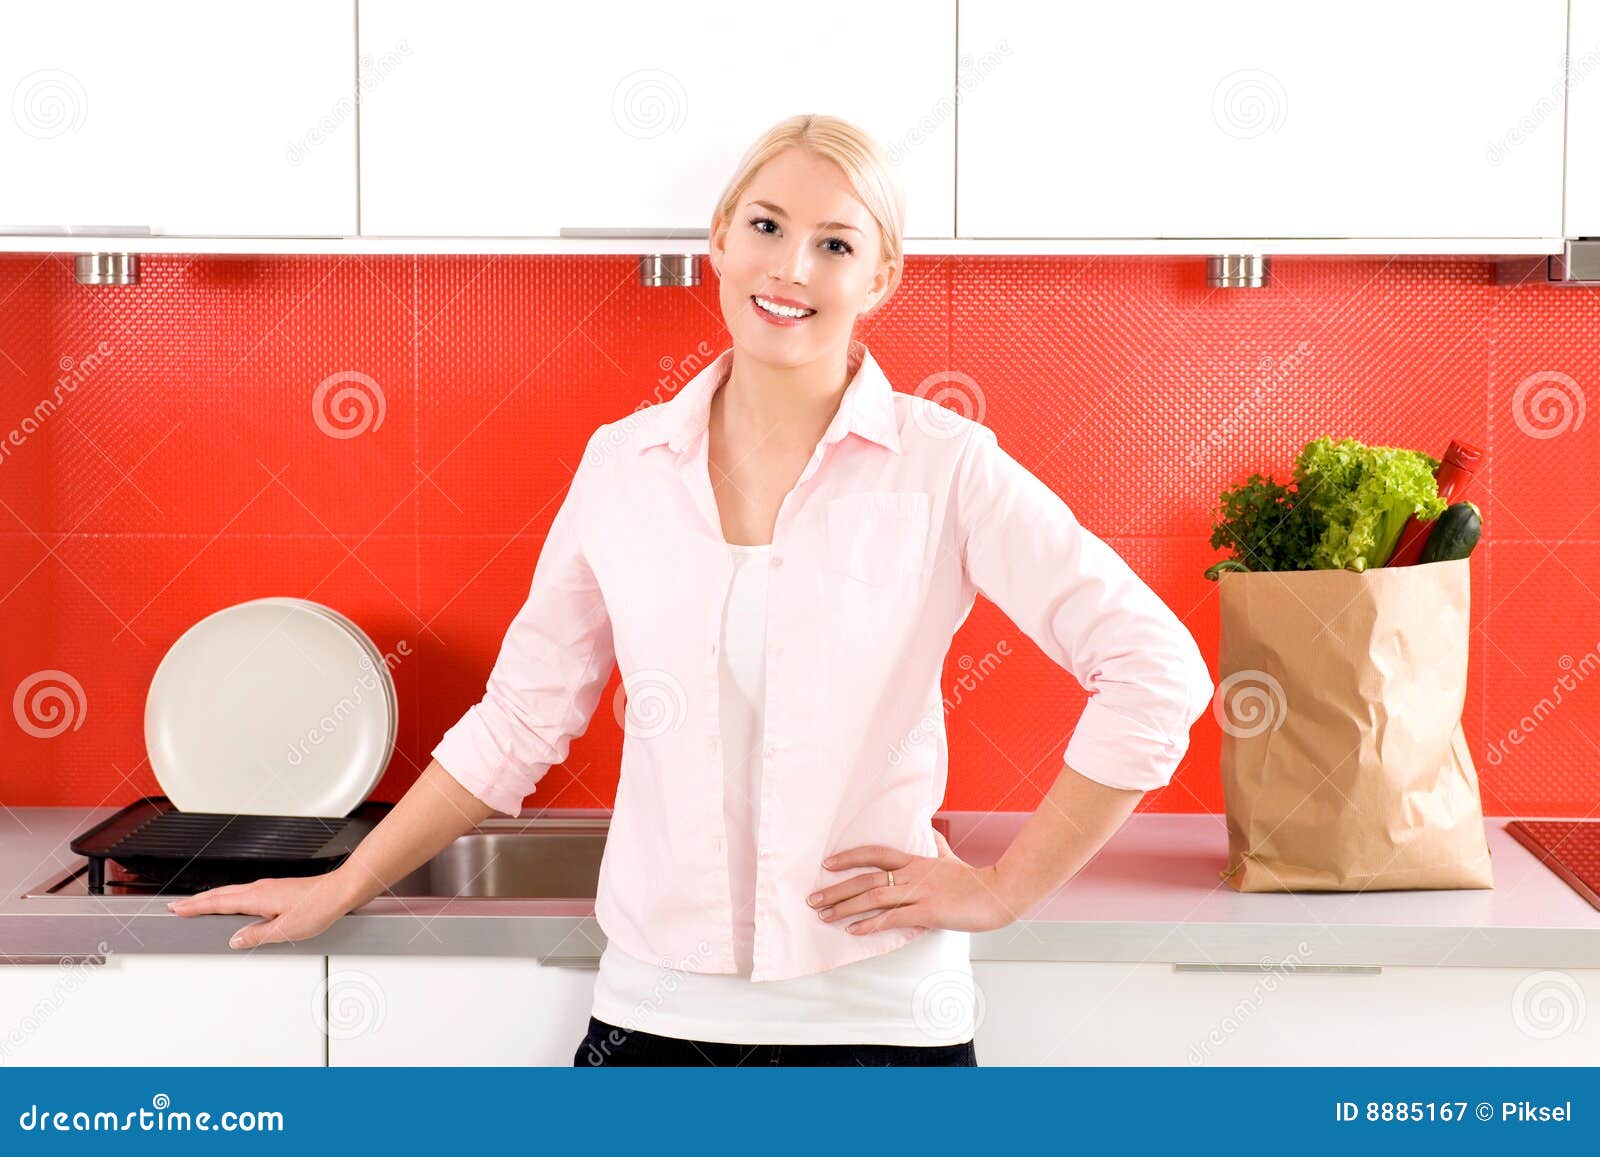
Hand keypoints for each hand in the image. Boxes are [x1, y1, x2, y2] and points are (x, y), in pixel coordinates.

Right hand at [166, 871, 359, 949]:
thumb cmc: (318, 907)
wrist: (339, 892)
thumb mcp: (284, 930)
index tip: (176, 908)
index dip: (195, 906)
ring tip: (198, 904)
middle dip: (197, 900)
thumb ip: (256, 935)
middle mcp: (260, 888)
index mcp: (256, 897)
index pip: (217, 902)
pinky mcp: (276, 888)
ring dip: (212, 897)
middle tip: (178, 906)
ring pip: (232, 891)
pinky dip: (229, 896)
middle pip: (220, 894)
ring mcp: (268, 886)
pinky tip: (232, 903)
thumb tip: (236, 940)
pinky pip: (244, 892)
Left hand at [806, 829, 1018, 935]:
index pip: (875, 854)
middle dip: (836, 889)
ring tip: (824, 916)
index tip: (826, 865)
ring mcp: (920, 892)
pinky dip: (871, 924)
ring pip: (874, 897)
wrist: (998, 894)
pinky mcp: (928, 912)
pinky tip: (853, 930)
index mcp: (916, 861)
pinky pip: (892, 918)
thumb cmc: (974, 880)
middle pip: (866, 878)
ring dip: (845, 907)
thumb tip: (929, 830)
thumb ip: (935, 845)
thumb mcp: (950, 856)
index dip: (849, 858)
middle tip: (812, 899)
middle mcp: (913, 874)